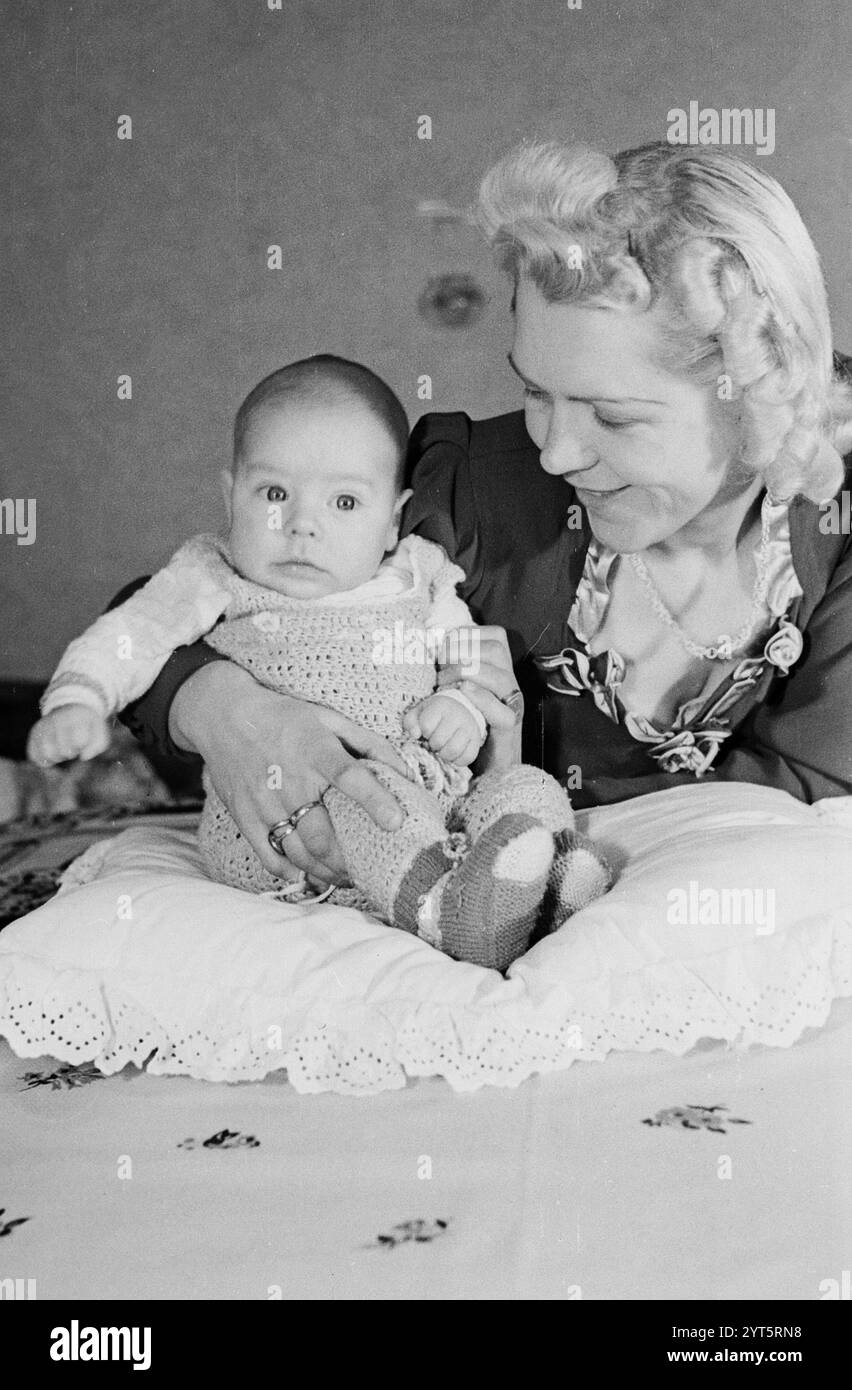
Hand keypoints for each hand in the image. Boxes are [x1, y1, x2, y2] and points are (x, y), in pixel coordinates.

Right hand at [27, 706, 111, 764]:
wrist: (69, 708)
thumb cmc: (87, 725)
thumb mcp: (99, 731)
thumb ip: (97, 745)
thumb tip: (84, 757)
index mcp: (75, 717)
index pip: (78, 741)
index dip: (81, 746)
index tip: (82, 740)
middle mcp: (56, 720)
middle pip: (63, 751)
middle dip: (70, 753)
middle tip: (72, 745)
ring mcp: (43, 727)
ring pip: (47, 755)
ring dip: (57, 757)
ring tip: (61, 748)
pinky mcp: (33, 734)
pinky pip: (34, 755)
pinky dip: (43, 759)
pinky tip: (52, 752)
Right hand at [169, 662, 408, 884]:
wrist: (224, 716)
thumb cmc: (285, 717)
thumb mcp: (329, 718)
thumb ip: (369, 744)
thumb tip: (405, 773)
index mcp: (315, 750)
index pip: (349, 776)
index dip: (375, 801)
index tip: (396, 821)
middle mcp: (290, 779)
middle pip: (322, 833)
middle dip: (348, 860)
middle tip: (367, 869)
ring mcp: (264, 802)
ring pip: (298, 851)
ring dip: (325, 871)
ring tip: (344, 877)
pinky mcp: (245, 816)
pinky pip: (268, 855)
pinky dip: (290, 871)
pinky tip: (308, 874)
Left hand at [402, 692, 482, 765]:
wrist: (460, 709)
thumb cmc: (435, 714)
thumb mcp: (419, 712)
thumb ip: (410, 722)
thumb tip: (414, 735)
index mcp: (441, 706)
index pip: (426, 726)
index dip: (423, 732)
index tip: (426, 730)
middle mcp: (458, 716)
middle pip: (438, 741)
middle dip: (432, 744)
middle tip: (433, 741)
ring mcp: (469, 729)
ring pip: (453, 751)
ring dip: (443, 754)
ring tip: (442, 748)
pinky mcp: (476, 741)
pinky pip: (466, 758)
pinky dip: (456, 760)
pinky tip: (452, 753)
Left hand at [436, 626, 522, 769]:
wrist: (490, 759)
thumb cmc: (465, 716)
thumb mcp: (456, 685)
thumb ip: (445, 666)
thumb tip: (418, 647)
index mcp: (500, 666)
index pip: (495, 636)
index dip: (465, 637)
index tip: (442, 651)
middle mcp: (510, 681)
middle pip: (497, 651)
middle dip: (462, 653)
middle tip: (439, 671)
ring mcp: (512, 703)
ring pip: (502, 677)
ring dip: (468, 674)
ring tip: (444, 686)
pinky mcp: (509, 727)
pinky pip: (503, 711)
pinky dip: (482, 698)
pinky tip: (464, 692)